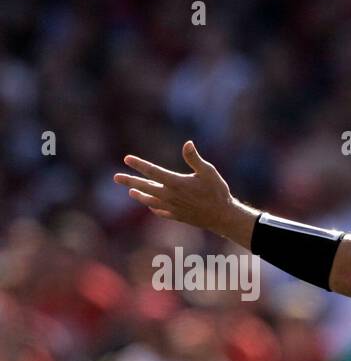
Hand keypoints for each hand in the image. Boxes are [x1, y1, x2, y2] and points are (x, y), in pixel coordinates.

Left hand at [114, 141, 249, 239]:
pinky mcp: (178, 217)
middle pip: (146, 187)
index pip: (152, 172)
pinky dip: (154, 208)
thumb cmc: (217, 192)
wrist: (223, 217)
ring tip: (131, 192)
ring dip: (140, 195)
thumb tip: (187, 143)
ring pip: (151, 201)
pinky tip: (151, 206)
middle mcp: (171, 196)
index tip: (127, 159)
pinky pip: (161, 212)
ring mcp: (173, 208)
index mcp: (176, 183)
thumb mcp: (208, 172)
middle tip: (116, 177)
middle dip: (130, 181)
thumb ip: (194, 158)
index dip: (139, 165)